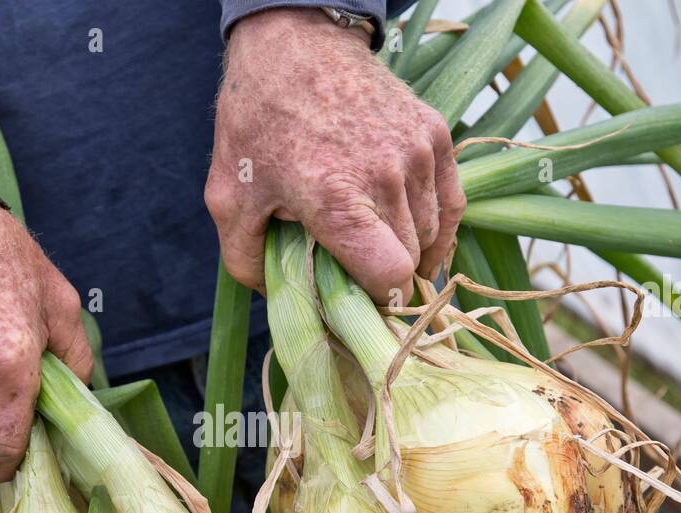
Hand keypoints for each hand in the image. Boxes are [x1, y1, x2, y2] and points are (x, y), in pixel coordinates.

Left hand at [205, 8, 464, 302]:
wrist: (294, 43)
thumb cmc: (256, 123)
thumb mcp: (228, 198)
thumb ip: (246, 261)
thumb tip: (281, 302)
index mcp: (337, 198)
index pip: (391, 276)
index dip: (376, 297)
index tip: (356, 295)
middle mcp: (386, 175)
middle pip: (411, 260)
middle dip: (386, 276)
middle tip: (355, 270)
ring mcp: (418, 152)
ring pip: (431, 234)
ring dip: (409, 249)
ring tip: (373, 241)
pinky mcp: (436, 133)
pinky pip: (452, 203)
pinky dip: (436, 227)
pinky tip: (411, 235)